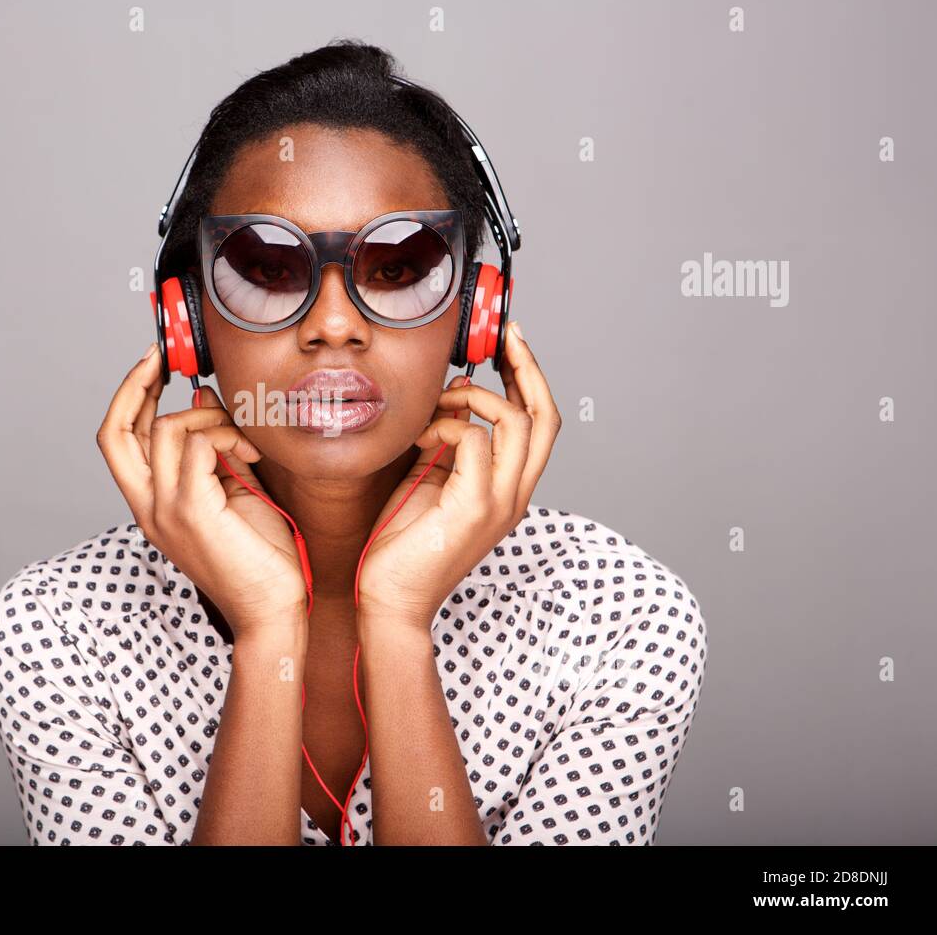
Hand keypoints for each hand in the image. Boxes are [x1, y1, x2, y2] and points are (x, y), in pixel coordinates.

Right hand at [96, 344, 309, 640]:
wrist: (273, 610)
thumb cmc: (260, 559)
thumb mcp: (234, 490)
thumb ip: (215, 449)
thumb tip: (205, 400)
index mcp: (151, 504)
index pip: (117, 440)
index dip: (129, 395)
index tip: (153, 363)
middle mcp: (147, 507)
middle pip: (114, 431)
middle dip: (135, 384)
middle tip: (162, 358)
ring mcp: (164, 510)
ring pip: (166, 429)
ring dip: (211, 418)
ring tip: (244, 440)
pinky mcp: (191, 510)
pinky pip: (198, 445)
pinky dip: (226, 437)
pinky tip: (251, 455)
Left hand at [356, 322, 560, 633]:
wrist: (391, 599)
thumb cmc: (404, 545)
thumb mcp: (430, 481)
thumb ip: (449, 444)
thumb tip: (453, 401)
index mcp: (509, 489)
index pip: (540, 425)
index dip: (531, 379)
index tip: (511, 344)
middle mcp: (515, 495)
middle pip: (546, 417)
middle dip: (528, 368)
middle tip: (506, 336)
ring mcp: (501, 503)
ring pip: (518, 423)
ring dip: (477, 399)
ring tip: (440, 407)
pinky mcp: (476, 508)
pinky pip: (476, 443)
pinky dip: (449, 427)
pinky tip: (421, 439)